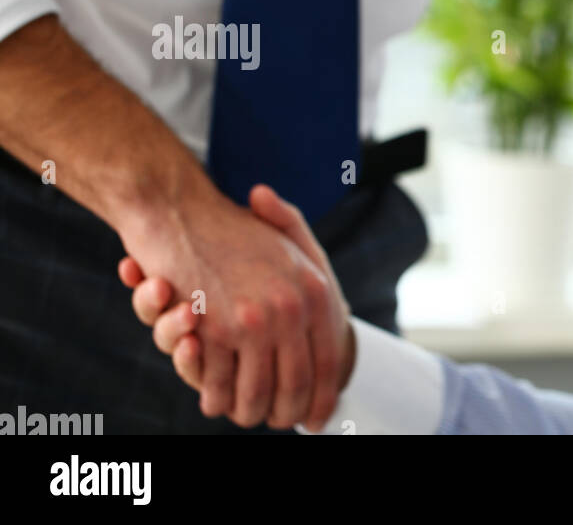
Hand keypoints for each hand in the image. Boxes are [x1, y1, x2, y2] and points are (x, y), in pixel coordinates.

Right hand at [117, 184, 353, 430]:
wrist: (180, 209)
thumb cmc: (239, 230)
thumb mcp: (291, 242)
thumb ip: (317, 284)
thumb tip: (332, 323)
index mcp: (316, 291)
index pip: (329, 361)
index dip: (323, 396)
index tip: (317, 417)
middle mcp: (290, 309)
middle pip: (294, 385)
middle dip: (287, 413)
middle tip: (281, 424)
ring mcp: (249, 322)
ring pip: (255, 393)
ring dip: (250, 413)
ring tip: (249, 418)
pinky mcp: (210, 331)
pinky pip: (217, 384)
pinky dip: (216, 400)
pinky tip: (218, 404)